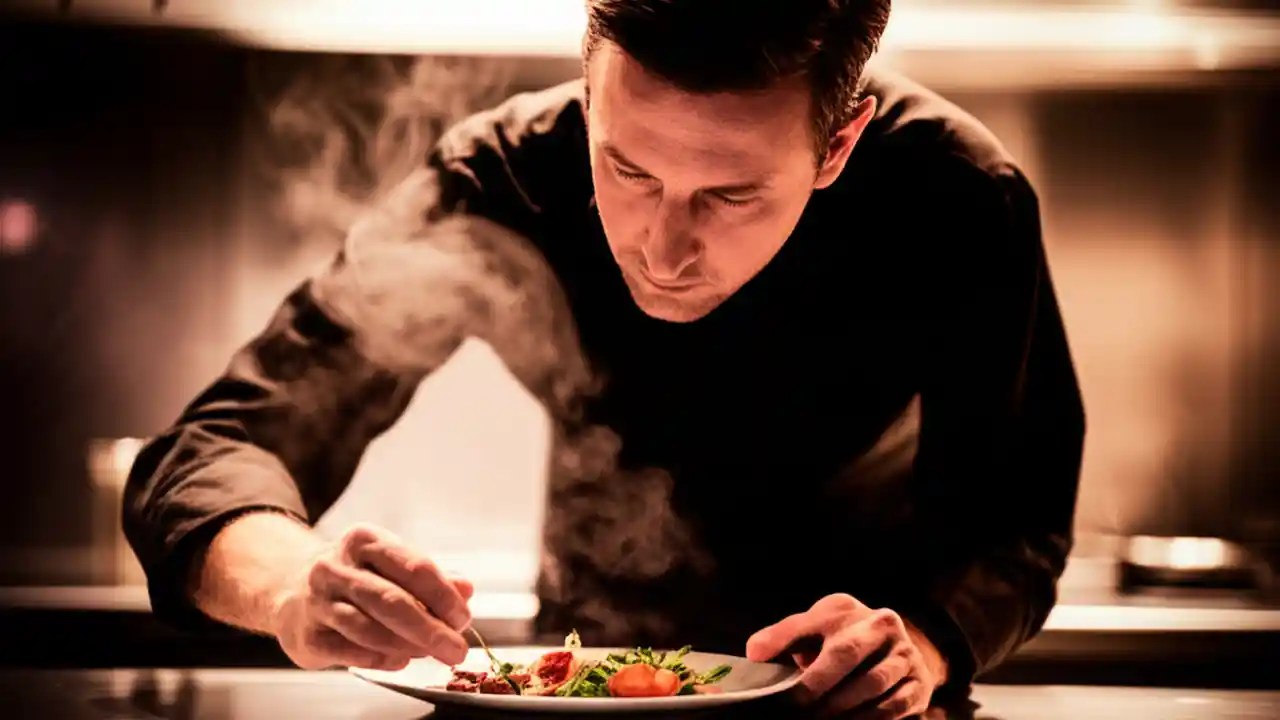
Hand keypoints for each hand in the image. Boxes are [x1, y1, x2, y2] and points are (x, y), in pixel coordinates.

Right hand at [269, 524, 473, 670]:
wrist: (289, 588)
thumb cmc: (353, 577)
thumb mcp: (389, 564)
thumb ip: (429, 578)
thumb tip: (465, 589)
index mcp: (365, 541)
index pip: (414, 566)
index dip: (444, 595)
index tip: (462, 618)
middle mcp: (337, 567)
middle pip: (392, 600)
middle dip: (431, 629)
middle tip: (455, 649)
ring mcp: (318, 601)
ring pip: (369, 628)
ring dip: (407, 646)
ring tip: (430, 654)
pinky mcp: (308, 634)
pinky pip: (349, 651)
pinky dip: (380, 658)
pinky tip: (400, 659)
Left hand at [747, 594, 947, 718]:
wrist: (895, 651)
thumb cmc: (841, 642)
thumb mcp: (812, 630)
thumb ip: (783, 637)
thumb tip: (754, 653)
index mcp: (846, 609)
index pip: (813, 626)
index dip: (790, 651)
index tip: (781, 689)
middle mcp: (881, 624)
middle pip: (847, 653)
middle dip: (820, 686)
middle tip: (801, 711)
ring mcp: (905, 652)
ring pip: (873, 684)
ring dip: (845, 709)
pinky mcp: (920, 682)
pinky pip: (894, 706)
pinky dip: (870, 719)